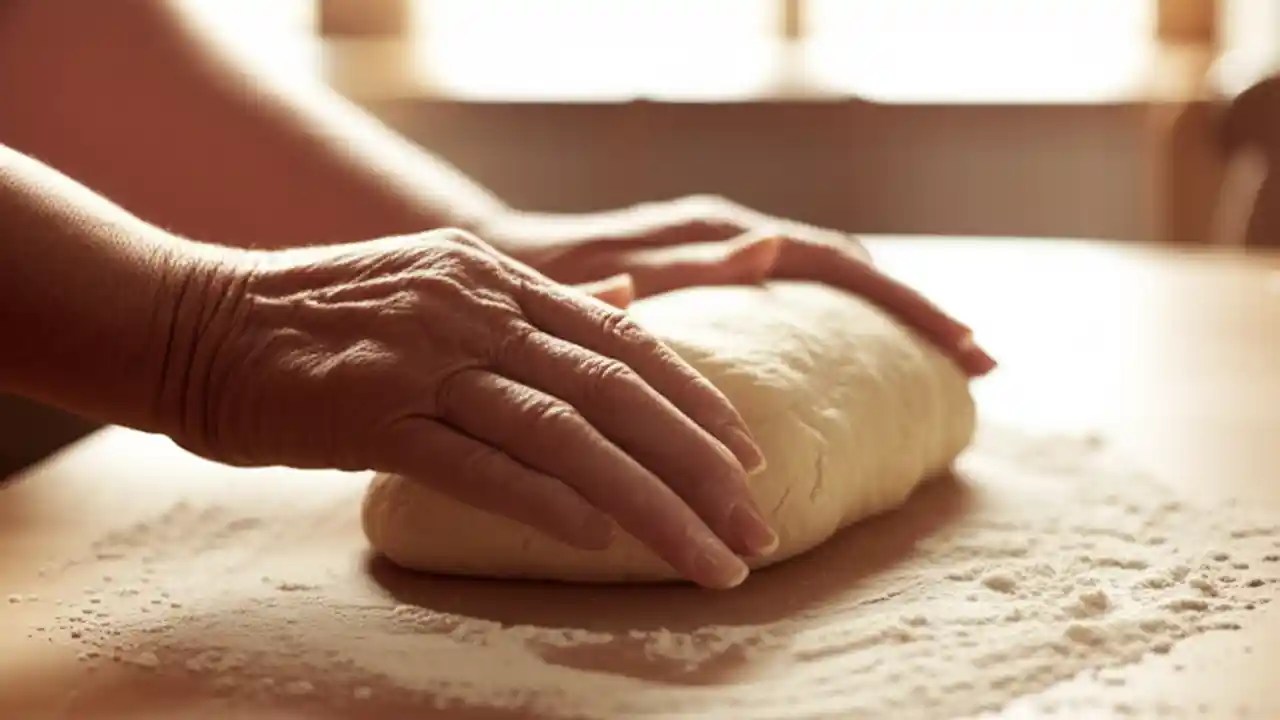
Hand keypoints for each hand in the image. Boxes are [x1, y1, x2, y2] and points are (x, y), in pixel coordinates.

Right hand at [165, 230, 777, 587]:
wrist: (193, 322)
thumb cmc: (321, 321)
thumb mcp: (439, 288)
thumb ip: (535, 307)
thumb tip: (628, 312)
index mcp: (497, 277)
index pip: (626, 343)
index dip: (698, 402)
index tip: (750, 458)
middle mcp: (475, 309)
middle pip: (617, 392)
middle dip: (701, 467)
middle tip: (757, 529)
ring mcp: (425, 358)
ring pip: (568, 434)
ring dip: (653, 503)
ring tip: (710, 559)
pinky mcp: (371, 412)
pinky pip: (478, 463)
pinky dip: (548, 502)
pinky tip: (603, 541)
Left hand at [486, 195, 995, 375]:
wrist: (500, 263)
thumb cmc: (543, 278)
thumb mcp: (605, 275)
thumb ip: (685, 265)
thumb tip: (775, 249)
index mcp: (717, 236)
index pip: (835, 262)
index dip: (901, 302)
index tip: (962, 345)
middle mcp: (732, 235)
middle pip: (850, 265)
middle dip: (916, 309)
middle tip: (980, 361)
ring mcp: (727, 251)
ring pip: (831, 278)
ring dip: (889, 314)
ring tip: (949, 359)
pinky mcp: (716, 270)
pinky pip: (799, 290)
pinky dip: (844, 317)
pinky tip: (869, 353)